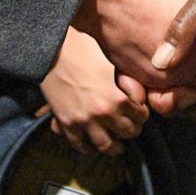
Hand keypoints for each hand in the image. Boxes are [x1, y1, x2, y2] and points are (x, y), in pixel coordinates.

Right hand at [38, 29, 148, 154]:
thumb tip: (137, 91)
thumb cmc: (84, 49)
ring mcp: (83, 121)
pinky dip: (88, 147)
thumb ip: (126, 79)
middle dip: (132, 130)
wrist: (53, 51)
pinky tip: (93, 144)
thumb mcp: (112, 62)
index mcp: (117, 97)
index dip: (142, 114)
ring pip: (105, 146)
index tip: (139, 112)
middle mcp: (102, 113)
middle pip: (127, 133)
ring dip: (114, 147)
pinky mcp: (67, 123)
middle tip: (131, 127)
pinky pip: (80, 145)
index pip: (141, 116)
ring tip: (117, 145)